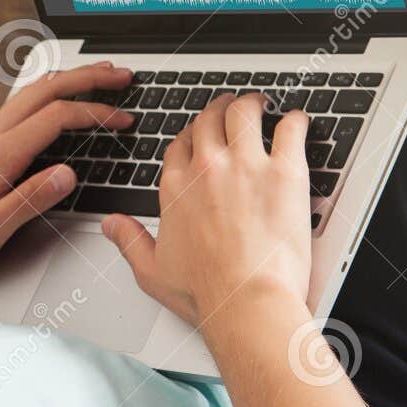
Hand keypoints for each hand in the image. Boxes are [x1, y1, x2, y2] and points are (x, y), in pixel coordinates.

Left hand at [0, 62, 133, 277]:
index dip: (95, 113)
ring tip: (99, 76)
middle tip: (121, 74)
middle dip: (88, 77)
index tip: (123, 119)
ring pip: (32, 93)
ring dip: (68, 81)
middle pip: (45, 90)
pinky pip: (21, 106)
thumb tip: (68, 175)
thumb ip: (31, 199)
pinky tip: (59, 100)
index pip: (56, 117)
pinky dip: (50, 95)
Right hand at [103, 93, 312, 336]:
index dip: (191, 136)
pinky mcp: (284, 172)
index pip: (179, 145)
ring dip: (253, 104)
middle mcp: (206, 169)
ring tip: (261, 104)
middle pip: (209, 119)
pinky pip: (291, 128)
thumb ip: (129, 241)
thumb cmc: (206, 292)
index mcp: (176, 188)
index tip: (201, 138)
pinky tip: (296, 122)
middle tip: (231, 108)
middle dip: (220, 109)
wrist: (246, 303)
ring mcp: (246, 166)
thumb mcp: (151, 271)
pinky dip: (295, 121)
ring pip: (245, 113)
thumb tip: (111, 225)